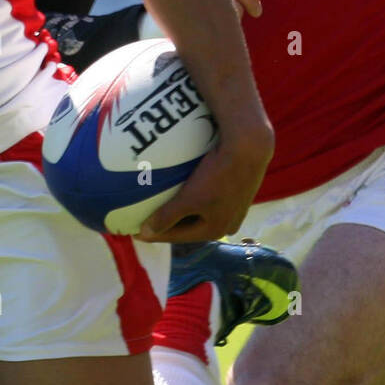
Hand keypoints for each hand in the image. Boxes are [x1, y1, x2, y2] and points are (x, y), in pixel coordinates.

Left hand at [137, 119, 273, 242]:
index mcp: (215, 230)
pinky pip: (207, 195)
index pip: (177, 236)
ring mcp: (233, 207)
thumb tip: (143, 234)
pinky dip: (192, 193)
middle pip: (188, 225)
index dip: (154, 234)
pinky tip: (181, 183)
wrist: (250, 148)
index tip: (134, 230)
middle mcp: (227, 223)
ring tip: (160, 200)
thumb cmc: (218, 175)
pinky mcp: (235, 189)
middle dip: (167, 222)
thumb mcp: (190, 198)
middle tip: (144, 215)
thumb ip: (166, 217)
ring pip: (198, 210)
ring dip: (180, 206)